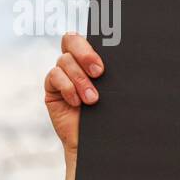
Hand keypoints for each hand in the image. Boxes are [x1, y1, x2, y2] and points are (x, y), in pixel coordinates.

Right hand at [44, 32, 105, 154]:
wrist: (97, 142)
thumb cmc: (112, 116)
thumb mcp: (117, 92)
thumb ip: (114, 75)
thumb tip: (127, 58)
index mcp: (94, 58)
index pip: (89, 37)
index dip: (93, 42)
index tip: (105, 60)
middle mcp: (76, 62)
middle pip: (71, 40)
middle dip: (85, 53)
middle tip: (99, 72)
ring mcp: (63, 74)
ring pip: (65, 61)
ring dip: (80, 80)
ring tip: (92, 99)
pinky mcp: (52, 88)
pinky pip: (54, 76)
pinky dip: (67, 87)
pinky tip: (76, 102)